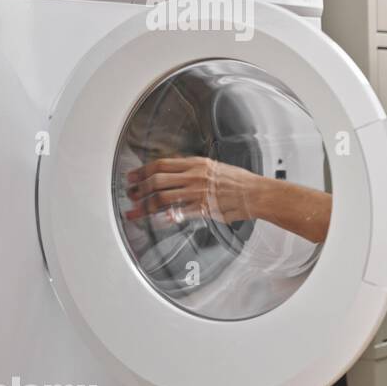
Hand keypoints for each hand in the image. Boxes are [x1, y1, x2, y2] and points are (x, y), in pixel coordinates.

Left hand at [124, 157, 264, 224]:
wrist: (256, 193)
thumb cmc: (240, 182)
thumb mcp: (215, 167)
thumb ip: (195, 169)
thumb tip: (177, 172)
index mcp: (197, 164)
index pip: (162, 164)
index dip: (142, 171)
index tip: (132, 177)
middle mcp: (194, 177)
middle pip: (157, 181)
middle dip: (138, 189)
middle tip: (130, 195)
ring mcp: (197, 193)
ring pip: (162, 198)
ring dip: (144, 206)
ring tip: (135, 212)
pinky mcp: (203, 209)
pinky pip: (178, 214)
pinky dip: (164, 218)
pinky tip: (156, 221)